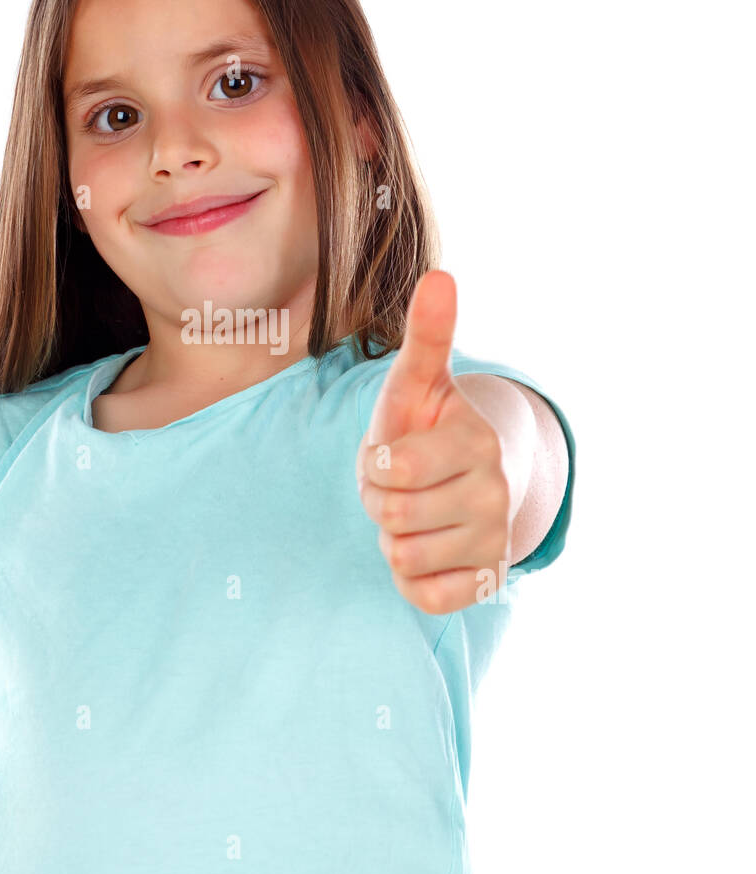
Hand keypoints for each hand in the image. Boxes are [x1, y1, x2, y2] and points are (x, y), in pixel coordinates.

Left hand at [355, 270, 512, 614]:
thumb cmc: (421, 429)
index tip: (396, 454)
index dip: (377, 464)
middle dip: (381, 503)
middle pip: (393, 515)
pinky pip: (425, 597)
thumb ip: (428, 335)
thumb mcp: (415, 383)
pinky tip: (430, 551)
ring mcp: (495, 541)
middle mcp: (496, 492)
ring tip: (416, 516)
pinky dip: (413, 580)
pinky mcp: (486, 584)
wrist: (451, 487)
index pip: (392, 469)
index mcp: (476, 441)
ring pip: (404, 558)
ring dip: (395, 540)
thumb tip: (441, 275)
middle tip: (402, 489)